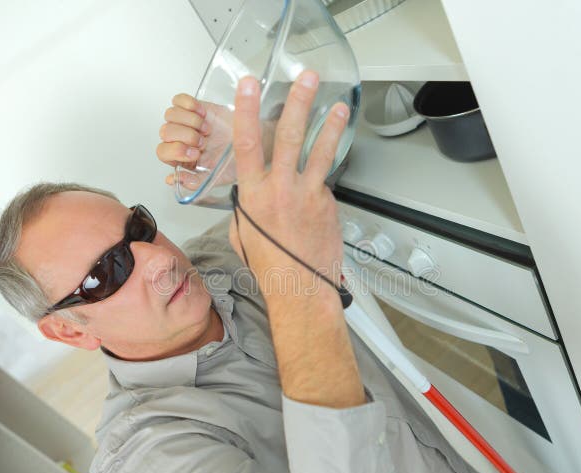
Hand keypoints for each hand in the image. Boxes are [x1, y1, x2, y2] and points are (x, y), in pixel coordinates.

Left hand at [157, 94, 232, 187]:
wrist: (253, 143)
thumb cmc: (234, 160)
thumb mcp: (216, 177)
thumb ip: (195, 182)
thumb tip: (174, 180)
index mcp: (181, 158)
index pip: (163, 152)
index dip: (176, 151)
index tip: (195, 154)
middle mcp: (180, 139)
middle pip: (165, 132)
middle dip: (185, 136)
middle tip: (203, 141)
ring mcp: (186, 122)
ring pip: (170, 115)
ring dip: (190, 121)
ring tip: (207, 129)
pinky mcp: (194, 107)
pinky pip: (179, 100)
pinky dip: (190, 105)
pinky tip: (203, 114)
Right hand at [228, 71, 349, 304]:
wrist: (299, 287)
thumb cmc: (269, 264)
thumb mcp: (243, 230)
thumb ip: (248, 202)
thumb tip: (253, 190)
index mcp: (253, 194)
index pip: (246, 143)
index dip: (246, 110)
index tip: (249, 84)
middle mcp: (280, 189)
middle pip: (288, 135)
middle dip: (298, 101)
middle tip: (307, 77)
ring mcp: (307, 194)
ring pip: (318, 150)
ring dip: (328, 125)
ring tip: (337, 105)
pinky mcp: (327, 203)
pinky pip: (324, 180)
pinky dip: (321, 176)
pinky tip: (319, 184)